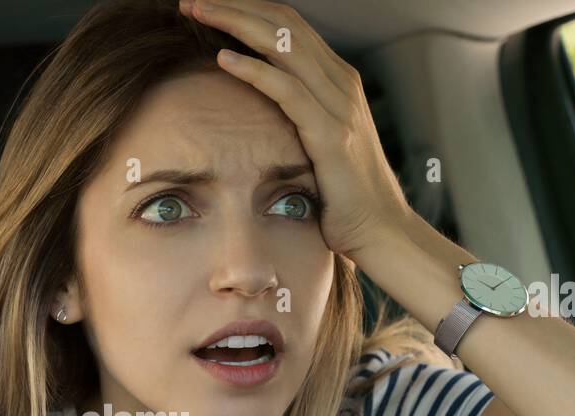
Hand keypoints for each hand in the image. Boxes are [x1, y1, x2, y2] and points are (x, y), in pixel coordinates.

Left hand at [180, 0, 410, 259]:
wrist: (382, 233)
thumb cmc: (345, 198)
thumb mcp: (319, 148)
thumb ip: (297, 123)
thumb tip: (259, 118)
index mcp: (336, 82)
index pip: (289, 27)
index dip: (248, 10)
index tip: (207, 7)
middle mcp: (341, 84)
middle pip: (284, 23)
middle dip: (236, 6)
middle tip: (192, 0)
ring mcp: (339, 106)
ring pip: (283, 45)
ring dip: (236, 23)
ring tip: (198, 12)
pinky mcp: (331, 134)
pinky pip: (287, 90)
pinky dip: (254, 70)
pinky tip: (222, 58)